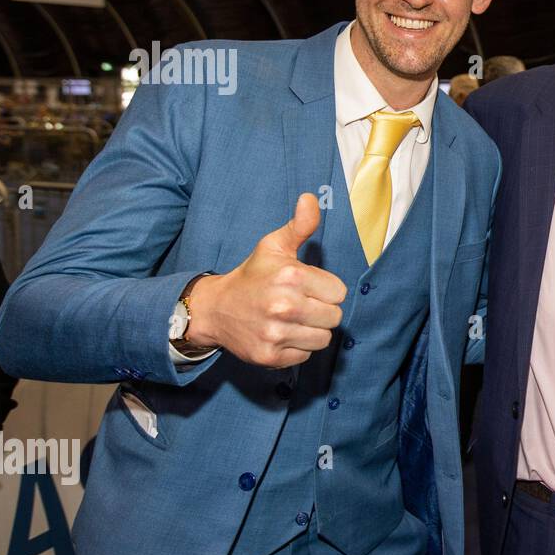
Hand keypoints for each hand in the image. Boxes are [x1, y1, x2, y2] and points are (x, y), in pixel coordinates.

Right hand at [187, 193, 346, 367]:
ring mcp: (275, 333)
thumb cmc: (252, 275)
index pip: (339, 292)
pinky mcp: (270, 356)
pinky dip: (297, 347)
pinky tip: (281, 333)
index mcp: (291, 277)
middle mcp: (284, 306)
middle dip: (321, 310)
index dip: (325, 289)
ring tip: (292, 319)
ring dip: (312, 330)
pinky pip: (305, 355)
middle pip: (334, 317)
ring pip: (323, 338)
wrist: (215, 308)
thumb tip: (310, 198)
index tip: (306, 287)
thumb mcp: (273, 246)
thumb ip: (299, 225)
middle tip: (300, 304)